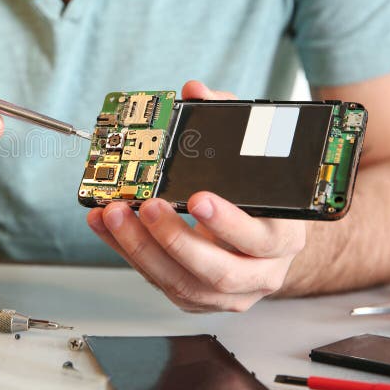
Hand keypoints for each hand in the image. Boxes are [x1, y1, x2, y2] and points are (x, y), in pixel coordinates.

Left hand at [85, 80, 305, 311]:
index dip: (228, 223)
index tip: (198, 200)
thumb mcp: (256, 156)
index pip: (260, 237)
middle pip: (217, 269)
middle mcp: (260, 273)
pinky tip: (108, 226)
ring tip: (114, 215)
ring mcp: (228, 293)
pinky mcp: (196, 298)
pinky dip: (127, 252)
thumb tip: (195, 92)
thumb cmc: (259, 196)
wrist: (268, 239)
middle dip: (173, 238)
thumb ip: (227, 120)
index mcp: (282, 237)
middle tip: (144, 206)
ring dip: (141, 249)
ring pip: (182, 283)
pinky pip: (159, 281)